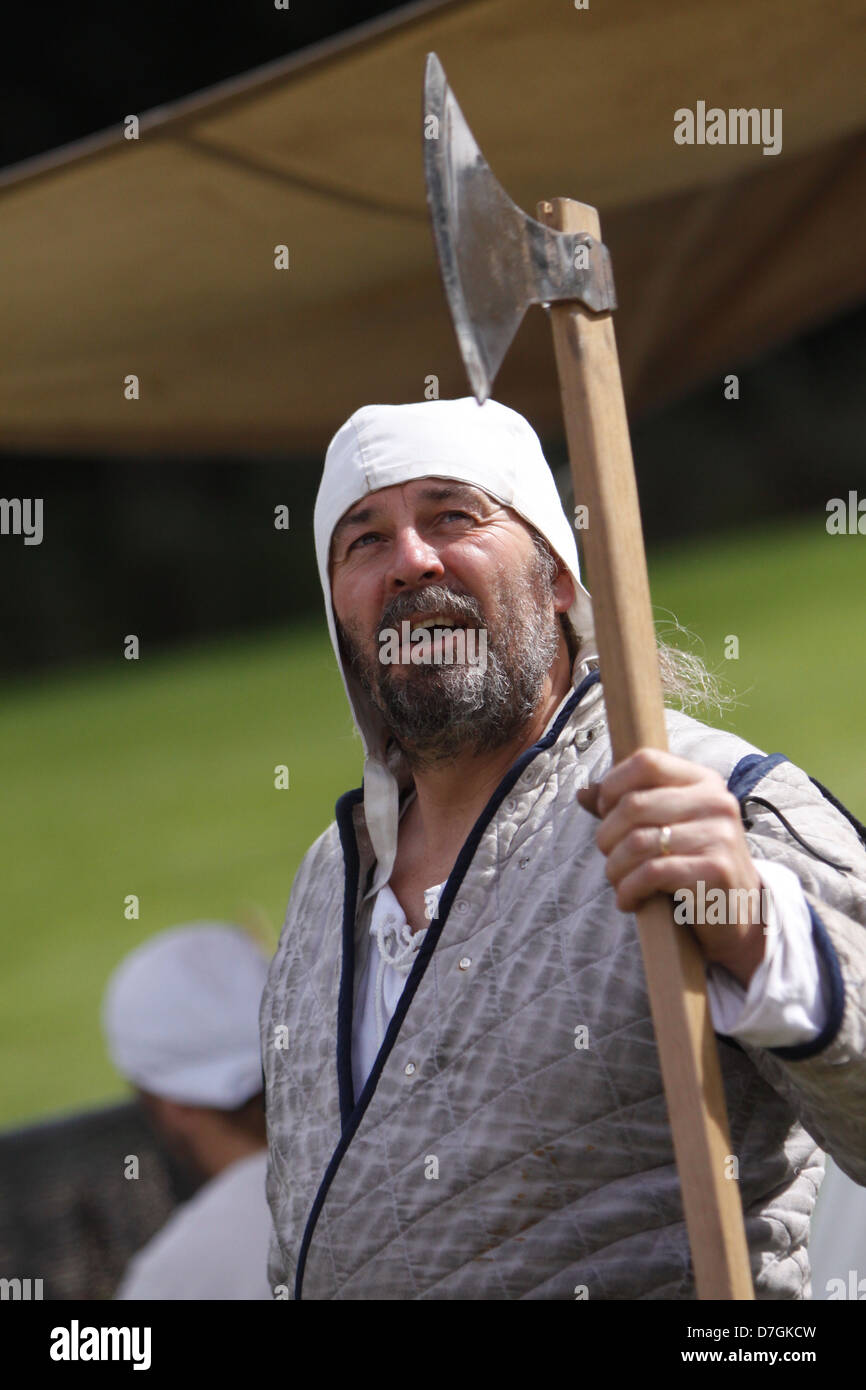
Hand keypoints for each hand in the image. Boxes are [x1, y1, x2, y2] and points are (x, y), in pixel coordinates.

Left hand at [577, 748, 766, 987]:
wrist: (736, 912)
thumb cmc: (691, 862)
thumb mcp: (665, 825)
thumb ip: (626, 806)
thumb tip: (584, 793)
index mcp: (703, 780)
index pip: (646, 761)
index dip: (613, 785)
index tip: (605, 812)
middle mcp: (716, 802)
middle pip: (634, 804)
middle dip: (607, 835)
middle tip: (609, 855)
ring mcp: (720, 835)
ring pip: (638, 842)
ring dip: (615, 868)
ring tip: (618, 881)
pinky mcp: (717, 870)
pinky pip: (652, 873)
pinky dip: (628, 890)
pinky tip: (628, 900)